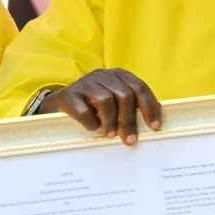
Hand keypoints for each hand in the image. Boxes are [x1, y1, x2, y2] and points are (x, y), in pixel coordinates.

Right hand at [41, 68, 162, 142]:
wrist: (60, 103)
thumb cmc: (93, 105)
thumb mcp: (114, 102)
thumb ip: (132, 107)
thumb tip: (154, 123)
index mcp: (119, 75)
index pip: (140, 87)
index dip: (149, 107)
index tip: (154, 125)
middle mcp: (103, 75)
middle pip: (124, 95)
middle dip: (129, 119)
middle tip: (130, 139)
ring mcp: (85, 83)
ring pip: (105, 100)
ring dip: (111, 121)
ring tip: (111, 134)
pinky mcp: (68, 94)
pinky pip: (83, 109)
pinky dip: (90, 122)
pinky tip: (92, 128)